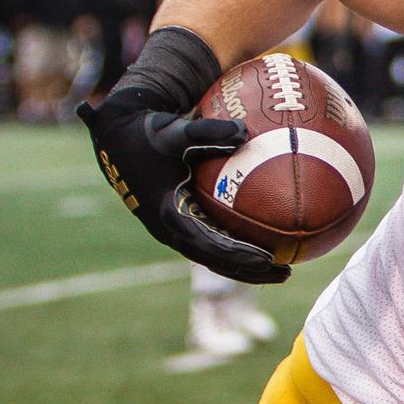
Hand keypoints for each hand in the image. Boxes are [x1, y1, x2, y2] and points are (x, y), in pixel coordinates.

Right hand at [79, 86, 288, 283]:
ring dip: (245, 268)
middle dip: (250, 271)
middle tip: (286, 272)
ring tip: (282, 270)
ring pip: (213, 258)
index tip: (266, 258)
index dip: (237, 254)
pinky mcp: (178, 224)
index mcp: (168, 213)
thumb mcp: (175, 131)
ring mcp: (172, 230)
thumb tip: (245, 131)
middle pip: (215, 261)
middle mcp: (169, 229)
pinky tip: (265, 249)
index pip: (208, 243)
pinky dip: (235, 252)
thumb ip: (208, 132)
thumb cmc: (149, 134)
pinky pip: (210, 245)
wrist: (117, 138)